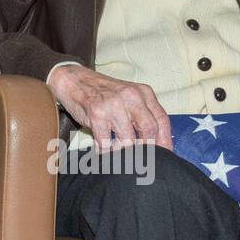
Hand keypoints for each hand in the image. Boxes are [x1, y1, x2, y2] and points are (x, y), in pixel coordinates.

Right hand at [48, 63, 173, 150]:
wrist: (74, 79)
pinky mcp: (97, 113)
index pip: (162, 120)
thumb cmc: (103, 93)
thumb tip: (157, 144)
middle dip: (146, 149)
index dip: (165, 141)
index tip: (165, 157)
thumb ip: (143, 114)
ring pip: (127, 140)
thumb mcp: (128, 97)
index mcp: (143, 93)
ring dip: (123, 152)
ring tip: (119, 156)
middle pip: (149, 130)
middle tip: (141, 160)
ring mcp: (114, 104)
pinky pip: (106, 142)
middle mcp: (131, 96)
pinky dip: (105, 151)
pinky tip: (103, 150)